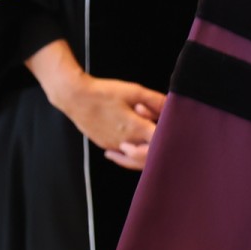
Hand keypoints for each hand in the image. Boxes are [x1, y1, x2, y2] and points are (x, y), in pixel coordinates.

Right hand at [25, 40, 164, 168]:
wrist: (75, 97)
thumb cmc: (104, 92)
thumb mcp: (134, 91)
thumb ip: (156, 100)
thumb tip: (173, 106)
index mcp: (136, 127)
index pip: (160, 143)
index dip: (170, 138)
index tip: (176, 132)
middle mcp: (126, 141)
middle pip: (150, 155)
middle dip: (160, 146)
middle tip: (166, 137)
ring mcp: (114, 145)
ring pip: (136, 158)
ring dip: (146, 149)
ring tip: (151, 138)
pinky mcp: (105, 145)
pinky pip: (124, 155)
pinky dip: (133, 150)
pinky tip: (135, 140)